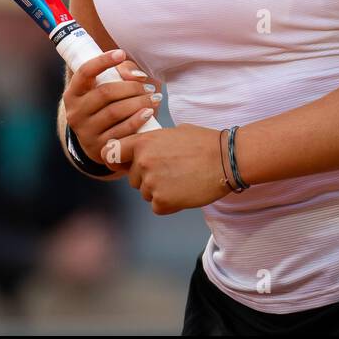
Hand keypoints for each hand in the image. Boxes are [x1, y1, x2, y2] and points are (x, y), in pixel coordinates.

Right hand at [63, 48, 162, 175]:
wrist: (98, 139)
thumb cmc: (106, 105)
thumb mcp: (107, 85)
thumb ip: (121, 72)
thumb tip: (136, 76)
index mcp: (73, 93)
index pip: (84, 72)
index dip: (102, 61)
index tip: (121, 53)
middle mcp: (75, 112)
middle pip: (105, 93)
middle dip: (131, 87)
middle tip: (148, 86)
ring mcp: (85, 132)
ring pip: (114, 112)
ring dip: (138, 103)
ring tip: (153, 98)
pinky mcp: (98, 147)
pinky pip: (120, 132)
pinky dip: (137, 120)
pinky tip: (148, 113)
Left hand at [104, 124, 231, 214]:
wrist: (226, 160)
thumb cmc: (204, 143)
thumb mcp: (173, 132)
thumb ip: (153, 142)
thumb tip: (145, 148)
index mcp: (143, 142)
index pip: (112, 153)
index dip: (117, 161)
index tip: (122, 165)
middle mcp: (142, 163)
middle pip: (132, 178)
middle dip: (146, 178)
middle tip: (170, 173)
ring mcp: (151, 183)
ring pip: (145, 193)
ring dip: (159, 191)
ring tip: (181, 181)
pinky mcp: (162, 202)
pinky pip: (157, 206)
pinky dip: (168, 204)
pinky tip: (184, 192)